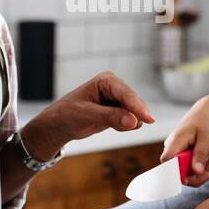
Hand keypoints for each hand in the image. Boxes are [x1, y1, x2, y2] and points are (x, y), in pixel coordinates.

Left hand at [22, 72, 154, 159]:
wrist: (59, 125)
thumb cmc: (67, 115)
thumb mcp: (86, 115)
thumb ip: (110, 117)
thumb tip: (133, 120)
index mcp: (105, 81)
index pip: (126, 93)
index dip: (138, 107)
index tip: (149, 119)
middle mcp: (114, 87)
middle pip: (134, 102)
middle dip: (136, 114)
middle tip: (138, 126)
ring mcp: (118, 99)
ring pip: (135, 112)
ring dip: (129, 122)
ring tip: (111, 126)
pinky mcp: (119, 111)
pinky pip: (131, 120)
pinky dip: (125, 126)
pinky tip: (113, 127)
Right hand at [161, 98, 208, 187]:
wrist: (204, 112)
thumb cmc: (204, 120)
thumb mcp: (206, 137)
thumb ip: (201, 154)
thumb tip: (197, 172)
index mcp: (175, 142)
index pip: (167, 163)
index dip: (177, 174)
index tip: (195, 176)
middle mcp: (172, 148)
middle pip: (177, 172)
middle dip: (196, 175)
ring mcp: (176, 152)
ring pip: (185, 171)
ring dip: (201, 170)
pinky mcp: (182, 154)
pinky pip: (189, 166)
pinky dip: (201, 165)